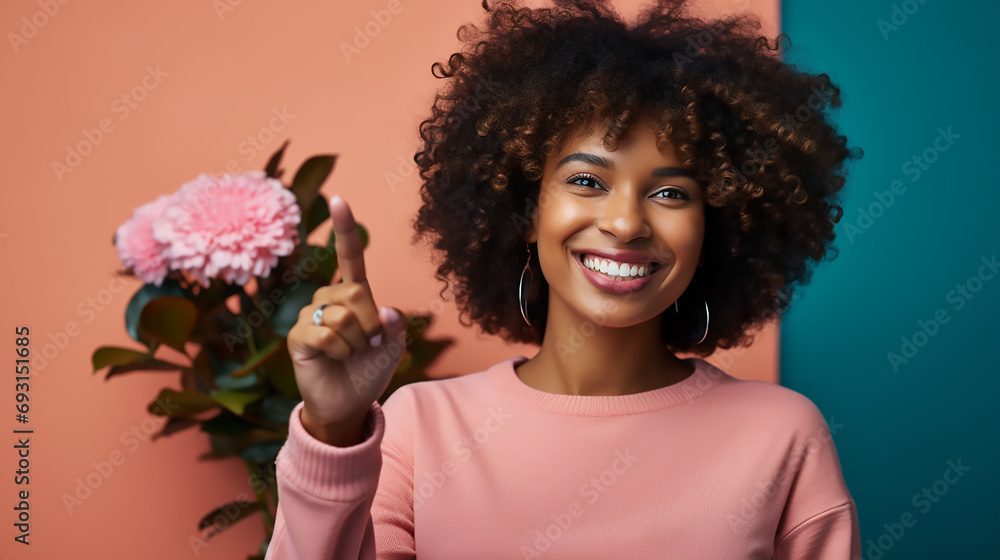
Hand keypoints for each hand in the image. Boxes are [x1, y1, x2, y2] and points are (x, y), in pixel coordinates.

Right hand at [286, 195, 406, 445]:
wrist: (349, 404)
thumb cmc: (369, 371)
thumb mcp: (392, 348)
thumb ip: (394, 327)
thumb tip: (386, 310)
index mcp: (353, 294)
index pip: (349, 255)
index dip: (344, 229)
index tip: (338, 199)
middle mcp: (328, 299)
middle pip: (354, 292)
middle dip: (371, 324)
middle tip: (369, 345)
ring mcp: (310, 316)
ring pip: (342, 316)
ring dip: (357, 342)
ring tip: (350, 354)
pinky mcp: (298, 336)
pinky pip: (326, 334)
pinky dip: (340, 351)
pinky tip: (334, 359)